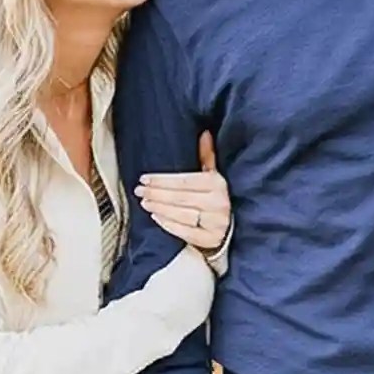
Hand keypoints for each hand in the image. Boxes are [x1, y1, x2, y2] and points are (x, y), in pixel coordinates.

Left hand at [134, 130, 230, 251]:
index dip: (163, 180)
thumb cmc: (219, 198)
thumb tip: (204, 133)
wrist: (234, 228)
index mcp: (218, 185)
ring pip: (181, 214)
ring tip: (144, 202)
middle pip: (180, 197)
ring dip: (159, 207)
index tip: (145, 178)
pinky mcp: (210, 240)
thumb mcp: (216, 176)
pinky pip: (185, 232)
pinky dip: (168, 224)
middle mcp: (218, 204)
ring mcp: (215, 224)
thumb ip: (207, 157)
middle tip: (139, 190)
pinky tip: (156, 217)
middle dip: (156, 193)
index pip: (185, 181)